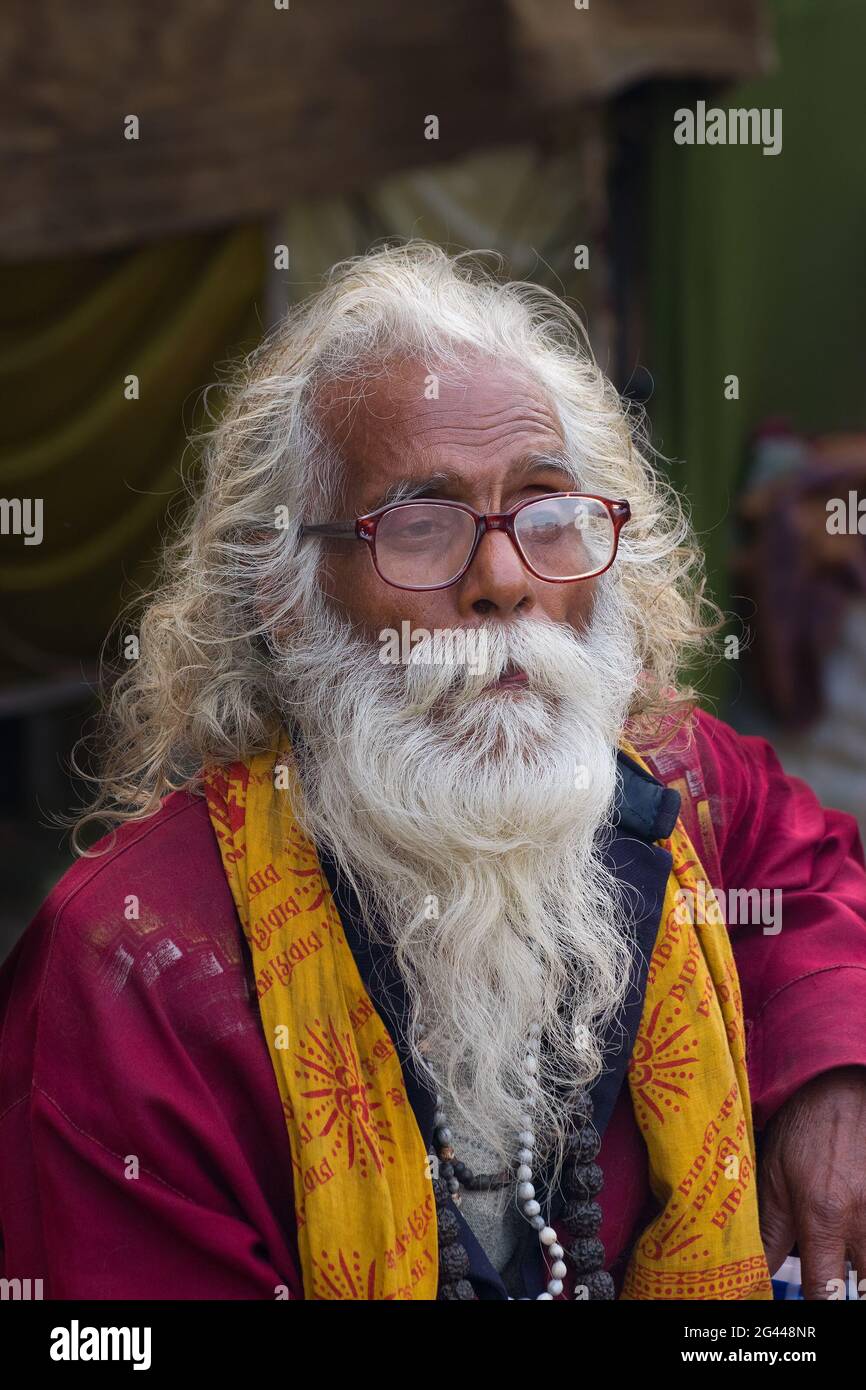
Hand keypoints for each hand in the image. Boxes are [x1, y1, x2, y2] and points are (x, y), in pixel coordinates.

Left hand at [759, 1066, 865, 1298]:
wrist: (848, 1085)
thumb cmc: (808, 1125)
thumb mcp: (774, 1172)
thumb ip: (769, 1228)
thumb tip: (756, 1270)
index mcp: (823, 1216)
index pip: (822, 1291)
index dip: (812, 1303)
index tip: (804, 1299)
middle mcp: (863, 1222)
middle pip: (862, 1289)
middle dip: (843, 1287)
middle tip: (826, 1270)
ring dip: (862, 1265)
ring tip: (844, 1244)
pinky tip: (857, 1222)